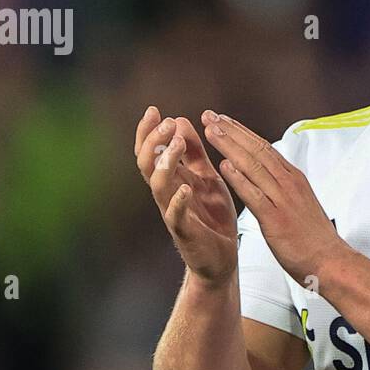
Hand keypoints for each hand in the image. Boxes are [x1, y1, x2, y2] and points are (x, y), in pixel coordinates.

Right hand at [135, 106, 239, 285]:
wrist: (221, 258)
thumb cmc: (212, 217)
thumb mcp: (206, 178)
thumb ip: (194, 153)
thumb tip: (179, 121)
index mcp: (173, 179)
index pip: (151, 152)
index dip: (149, 132)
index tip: (154, 110)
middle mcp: (168, 194)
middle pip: (147, 165)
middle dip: (154, 142)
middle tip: (166, 124)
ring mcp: (174, 213)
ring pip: (158, 186)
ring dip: (165, 164)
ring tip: (176, 146)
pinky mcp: (185, 232)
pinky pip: (175, 216)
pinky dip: (178, 201)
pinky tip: (185, 188)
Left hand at [202, 110, 350, 286]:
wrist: (331, 261)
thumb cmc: (315, 238)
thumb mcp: (300, 204)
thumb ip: (284, 189)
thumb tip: (270, 177)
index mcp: (293, 179)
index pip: (264, 148)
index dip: (242, 132)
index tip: (224, 120)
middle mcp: (289, 183)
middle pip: (257, 149)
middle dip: (232, 131)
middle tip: (211, 115)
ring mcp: (283, 199)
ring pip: (254, 165)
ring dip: (231, 146)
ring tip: (212, 131)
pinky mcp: (276, 218)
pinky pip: (254, 194)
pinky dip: (239, 178)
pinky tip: (224, 166)